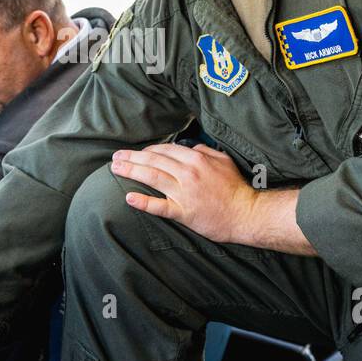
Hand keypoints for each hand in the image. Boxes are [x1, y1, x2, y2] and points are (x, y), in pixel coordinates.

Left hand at [111, 143, 260, 244]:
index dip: (148, 150)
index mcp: (197, 159)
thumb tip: (191, 147)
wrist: (246, 214)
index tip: (137, 153)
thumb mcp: (224, 161)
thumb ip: (206, 150)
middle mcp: (188, 173)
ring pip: (152, 177)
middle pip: (154, 161)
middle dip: (132, 157)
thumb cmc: (236, 188)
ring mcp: (185, 193)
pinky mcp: (184, 212)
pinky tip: (129, 198)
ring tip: (115, 169)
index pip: (165, 150)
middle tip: (116, 157)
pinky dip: (143, 202)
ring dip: (131, 171)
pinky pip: (160, 206)